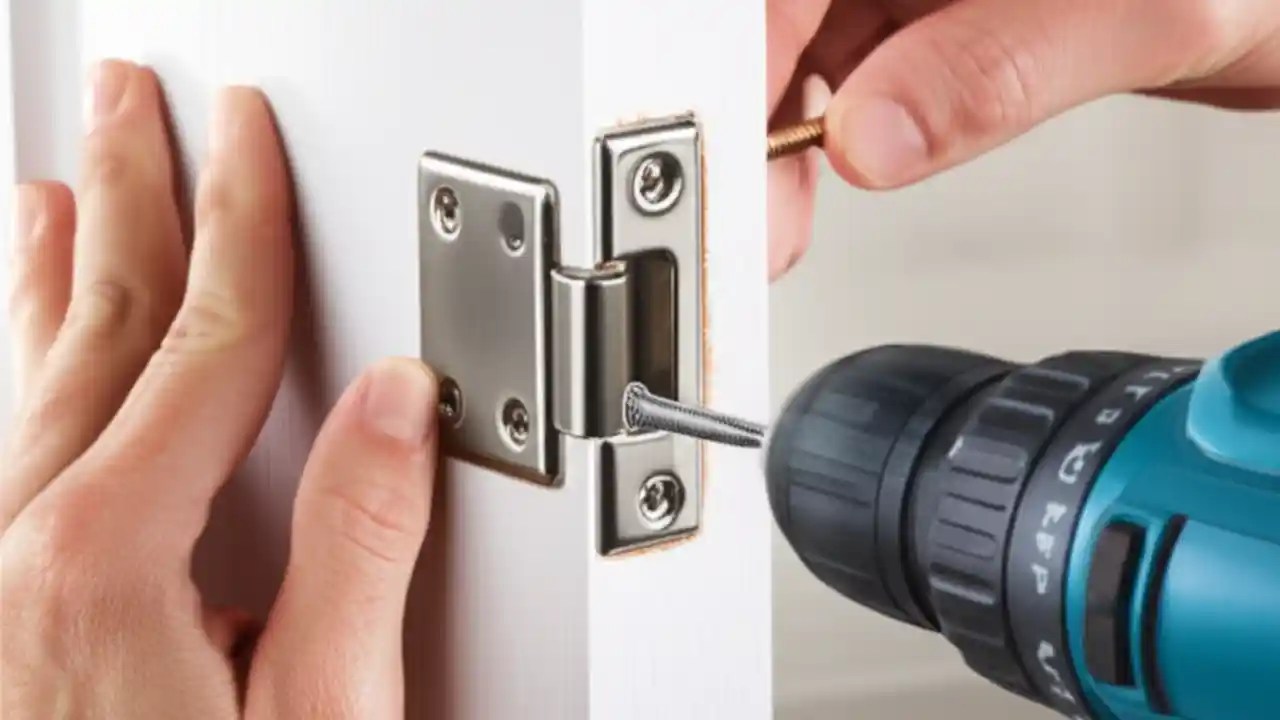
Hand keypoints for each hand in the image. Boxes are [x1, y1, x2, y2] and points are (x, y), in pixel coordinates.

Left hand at [2, 60, 437, 717]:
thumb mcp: (326, 717)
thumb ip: (359, 546)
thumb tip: (395, 409)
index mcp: (107, 560)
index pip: (206, 342)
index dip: (240, 226)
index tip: (246, 143)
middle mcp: (13, 550)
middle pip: (97, 323)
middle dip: (131, 197)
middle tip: (131, 104)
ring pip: (26, 372)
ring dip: (58, 264)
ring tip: (67, 186)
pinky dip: (21, 363)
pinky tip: (30, 343)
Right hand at [767, 0, 1279, 277]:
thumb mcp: (1133, 14)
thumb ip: (993, 72)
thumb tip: (875, 138)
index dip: (734, 59)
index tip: (717, 147)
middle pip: (769, 18)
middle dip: (742, 118)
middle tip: (741, 211)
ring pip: (787, 49)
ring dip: (769, 141)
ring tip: (773, 215)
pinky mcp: (910, 9)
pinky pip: (833, 71)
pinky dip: (813, 136)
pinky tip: (816, 174)